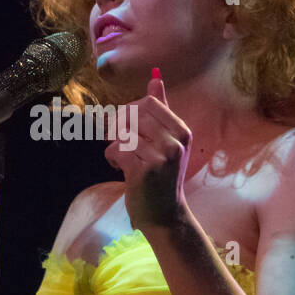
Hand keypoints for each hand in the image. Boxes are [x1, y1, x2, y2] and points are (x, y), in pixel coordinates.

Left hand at [104, 68, 191, 231]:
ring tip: (125, 158)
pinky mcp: (143, 171)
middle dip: (120, 127)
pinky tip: (122, 169)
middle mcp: (174, 142)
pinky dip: (113, 159)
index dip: (131, 111)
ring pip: (122, 134)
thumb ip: (161, 109)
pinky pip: (116, 150)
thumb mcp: (168, 141)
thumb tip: (155, 79)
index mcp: (182, 132)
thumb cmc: (164, 176)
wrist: (165, 214)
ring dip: (116, 146)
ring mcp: (160, 157)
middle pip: (133, 115)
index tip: (128, 127)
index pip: (149, 103)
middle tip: (122, 143)